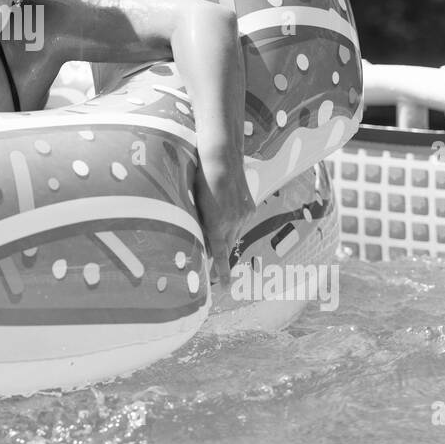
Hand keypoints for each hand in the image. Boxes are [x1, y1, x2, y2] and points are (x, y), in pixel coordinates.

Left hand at [193, 149, 254, 286]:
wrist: (222, 157)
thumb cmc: (200, 178)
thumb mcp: (195, 203)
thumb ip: (199, 224)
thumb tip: (200, 240)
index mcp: (216, 223)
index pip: (218, 254)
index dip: (220, 271)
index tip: (223, 286)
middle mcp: (233, 222)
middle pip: (227, 247)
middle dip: (221, 257)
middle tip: (213, 271)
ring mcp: (244, 214)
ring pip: (234, 234)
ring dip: (225, 237)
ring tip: (215, 226)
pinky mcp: (249, 207)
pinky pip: (240, 223)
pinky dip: (232, 224)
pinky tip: (224, 212)